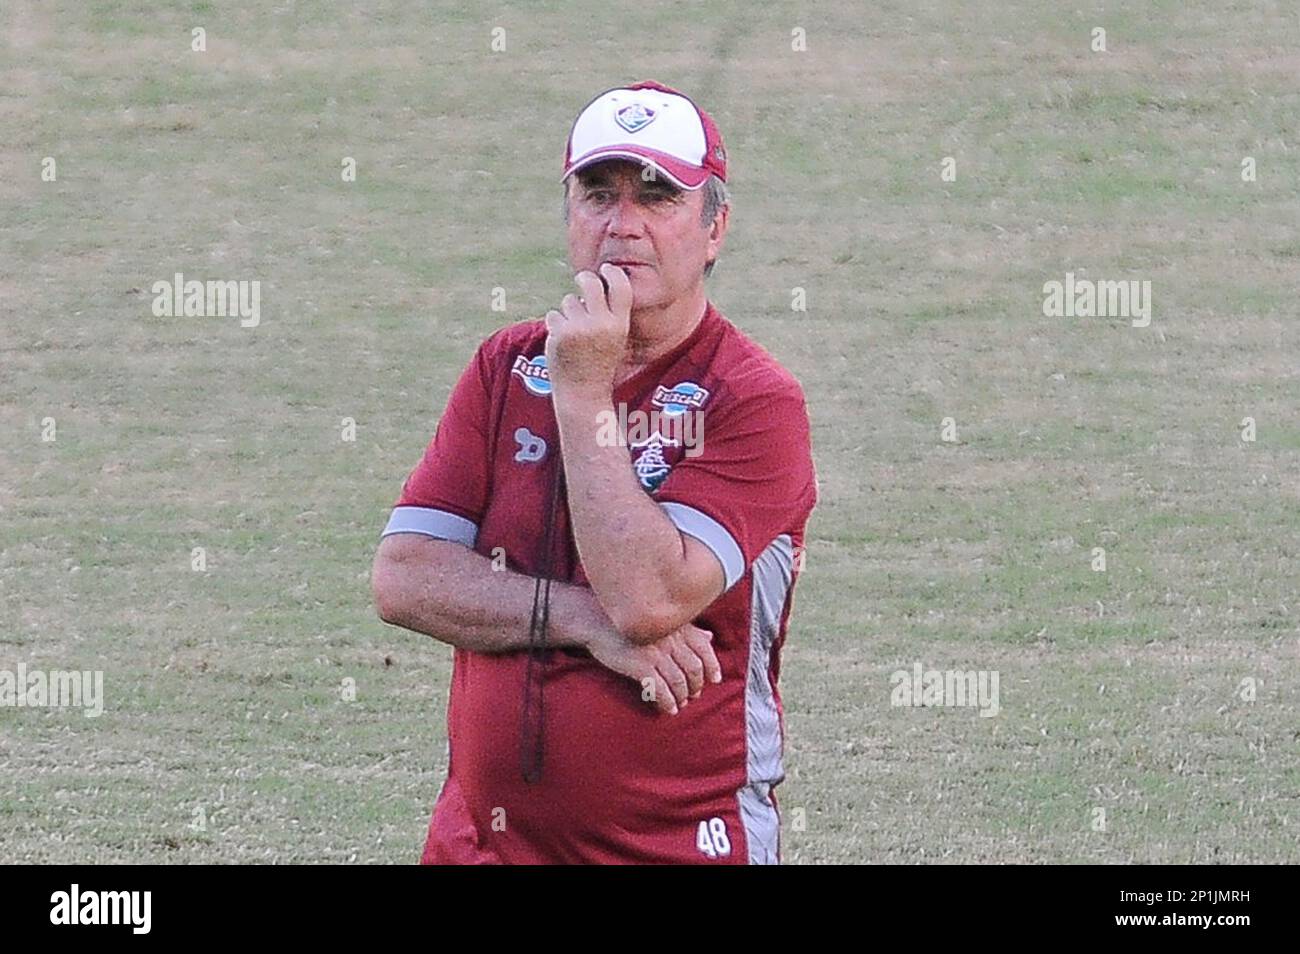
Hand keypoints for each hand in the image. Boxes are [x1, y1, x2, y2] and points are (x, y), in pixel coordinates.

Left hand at [544, 263, 632, 396]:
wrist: (583, 393)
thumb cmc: (599, 363)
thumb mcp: (615, 338)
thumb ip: (609, 313)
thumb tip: (596, 281)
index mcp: (619, 325)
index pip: (621, 287)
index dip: (613, 273)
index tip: (606, 269)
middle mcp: (601, 324)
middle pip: (590, 283)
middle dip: (584, 278)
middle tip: (581, 279)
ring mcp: (579, 328)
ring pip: (569, 301)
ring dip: (568, 311)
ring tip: (574, 333)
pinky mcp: (559, 333)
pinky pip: (554, 315)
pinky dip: (556, 325)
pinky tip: (563, 342)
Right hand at [586, 622, 722, 715]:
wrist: (595, 620)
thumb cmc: (628, 620)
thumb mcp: (660, 619)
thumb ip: (686, 629)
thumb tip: (709, 636)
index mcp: (677, 625)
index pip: (704, 648)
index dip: (712, 666)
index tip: (715, 679)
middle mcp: (671, 638)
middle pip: (694, 668)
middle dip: (696, 685)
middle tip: (693, 695)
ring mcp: (657, 652)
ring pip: (679, 681)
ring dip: (682, 697)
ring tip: (680, 704)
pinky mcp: (641, 665)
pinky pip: (660, 689)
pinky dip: (667, 702)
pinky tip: (667, 709)